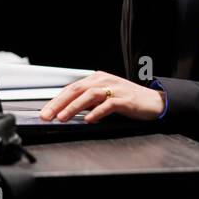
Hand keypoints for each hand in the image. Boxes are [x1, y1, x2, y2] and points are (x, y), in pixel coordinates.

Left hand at [38, 70, 166, 122]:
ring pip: (90, 95)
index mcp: (97, 78)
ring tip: (63, 118)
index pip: (72, 88)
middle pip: (77, 90)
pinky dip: (97, 112)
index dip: (56, 100)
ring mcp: (115, 89)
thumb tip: (67, 110)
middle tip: (47, 115)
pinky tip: (88, 120)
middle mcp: (104, 80)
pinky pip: (108, 105)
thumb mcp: (104, 98)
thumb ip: (88, 102)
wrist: (153, 101)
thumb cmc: (128, 100)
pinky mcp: (126, 99)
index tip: (45, 112)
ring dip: (74, 107)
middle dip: (59, 103)